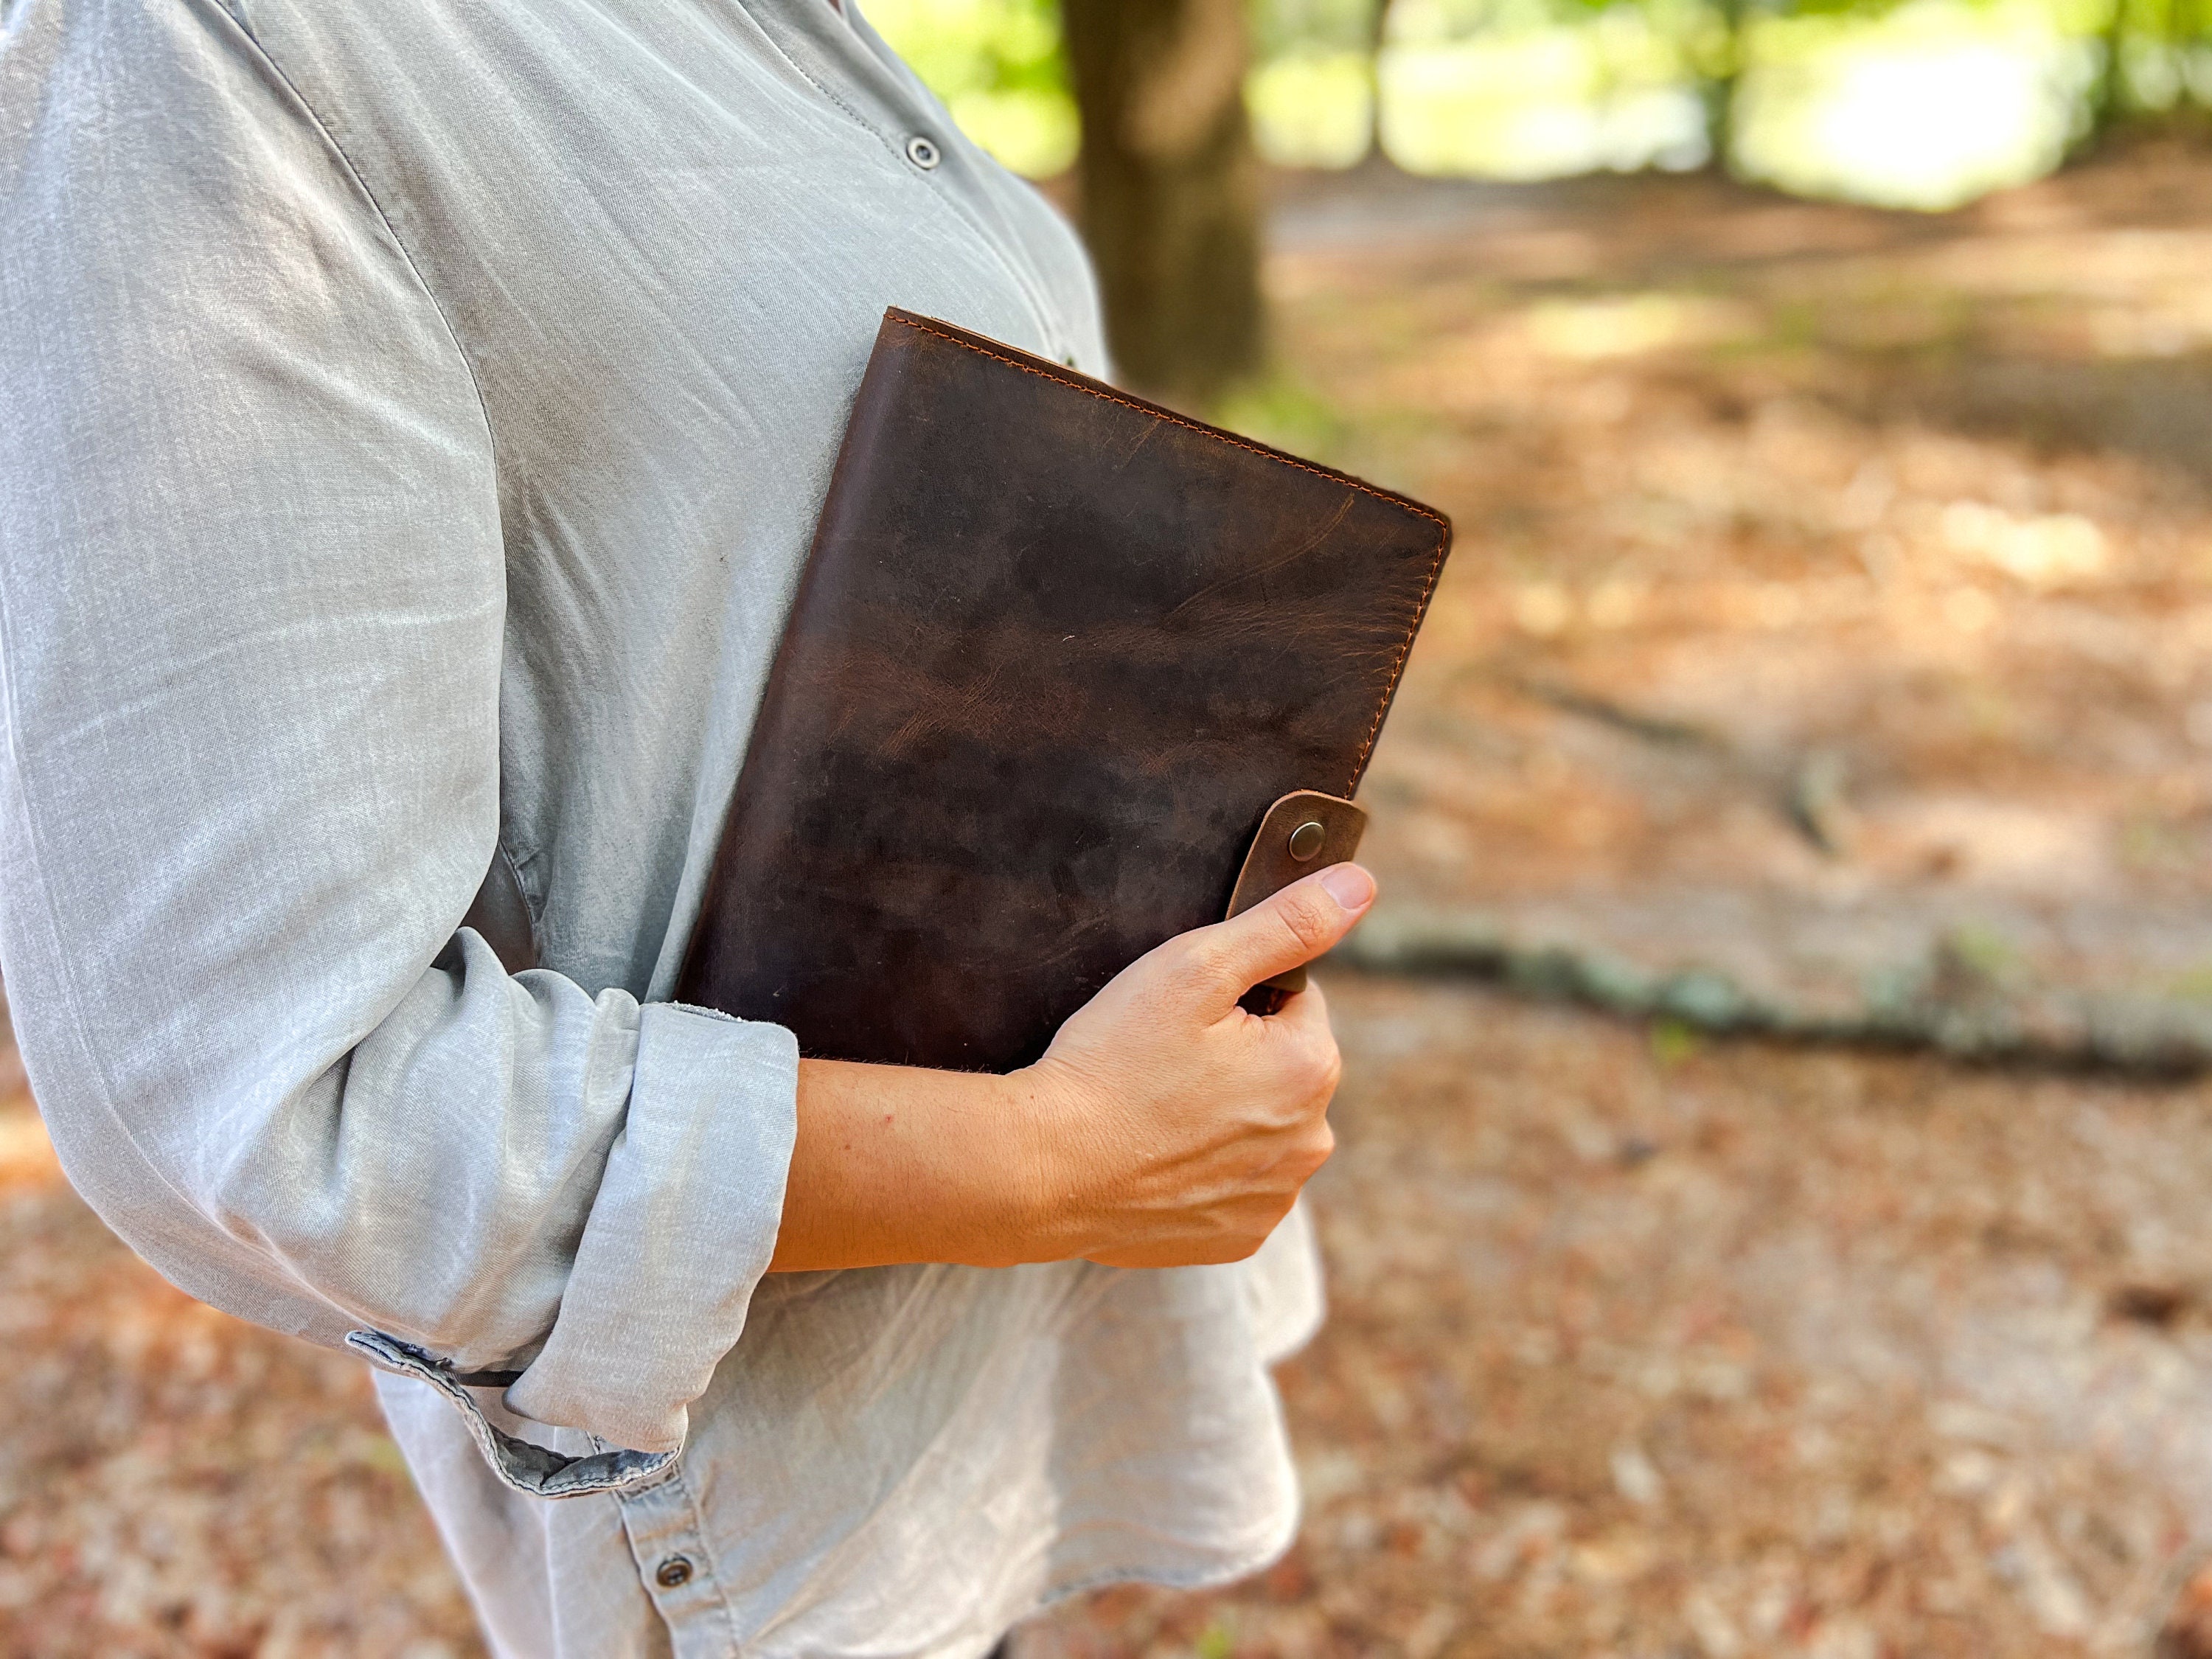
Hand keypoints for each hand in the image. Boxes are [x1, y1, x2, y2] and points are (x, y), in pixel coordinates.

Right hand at [1012, 862, 1375, 1267]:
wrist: (1040, 1170)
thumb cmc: (1111, 1061)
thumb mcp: (1195, 967)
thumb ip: (1286, 922)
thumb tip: (1360, 886)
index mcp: (1312, 1068)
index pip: (1295, 999)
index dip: (1235, 997)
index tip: (1182, 1017)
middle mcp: (1310, 1142)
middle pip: (1282, 1065)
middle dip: (1235, 1054)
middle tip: (1160, 1060)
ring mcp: (1273, 1198)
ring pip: (1259, 1125)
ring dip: (1221, 1112)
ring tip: (1153, 1109)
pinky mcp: (1235, 1239)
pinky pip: (1233, 1183)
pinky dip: (1201, 1168)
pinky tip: (1154, 1156)